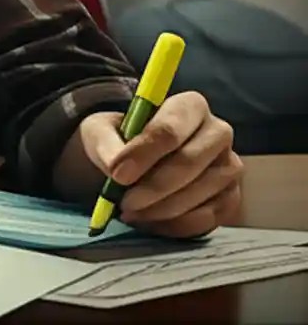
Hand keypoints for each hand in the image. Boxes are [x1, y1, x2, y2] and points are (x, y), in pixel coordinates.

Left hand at [79, 91, 243, 237]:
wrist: (134, 163)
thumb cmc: (119, 140)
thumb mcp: (101, 131)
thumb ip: (106, 143)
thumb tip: (116, 167)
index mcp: (189, 106)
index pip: (170, 128)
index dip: (144, 153)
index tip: (118, 175)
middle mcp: (218, 132)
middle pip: (190, 161)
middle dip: (154, 186)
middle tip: (124, 202)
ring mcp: (228, 166)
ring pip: (202, 191)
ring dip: (162, 208)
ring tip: (131, 212)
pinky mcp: (230, 198)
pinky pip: (209, 217)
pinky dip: (177, 225)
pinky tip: (151, 222)